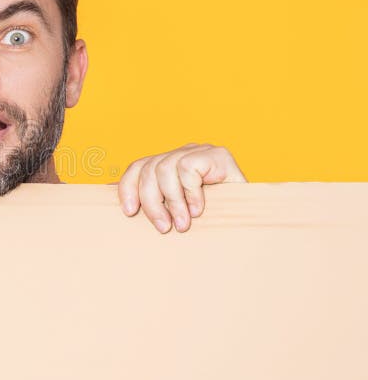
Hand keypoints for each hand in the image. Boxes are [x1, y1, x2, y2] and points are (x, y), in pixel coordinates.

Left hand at [116, 143, 246, 233]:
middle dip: (151, 202)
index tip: (128, 213)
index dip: (127, 188)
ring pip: (165, 169)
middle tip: (163, 228)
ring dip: (172, 202)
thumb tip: (124, 211)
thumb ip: (158, 206)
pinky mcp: (217, 154)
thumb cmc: (213, 221)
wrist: (255, 220)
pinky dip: (191, 193)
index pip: (137, 167)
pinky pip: (188, 169)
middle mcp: (181, 154)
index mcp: (168, 164)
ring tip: (182, 224)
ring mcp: (199, 151)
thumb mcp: (178, 213)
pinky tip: (199, 210)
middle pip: (148, 169)